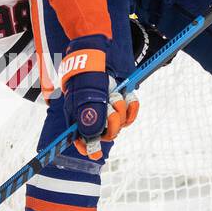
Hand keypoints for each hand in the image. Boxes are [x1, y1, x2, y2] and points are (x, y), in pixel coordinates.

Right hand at [59, 38, 137, 158]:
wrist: (95, 56)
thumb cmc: (87, 76)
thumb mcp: (86, 96)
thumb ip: (90, 116)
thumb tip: (92, 137)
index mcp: (80, 117)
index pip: (82, 140)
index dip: (88, 148)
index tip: (94, 154)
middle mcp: (94, 116)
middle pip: (106, 134)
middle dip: (112, 123)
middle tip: (110, 108)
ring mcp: (107, 109)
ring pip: (120, 123)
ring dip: (120, 109)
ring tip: (115, 96)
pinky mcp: (120, 102)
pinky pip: (131, 113)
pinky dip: (132, 107)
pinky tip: (128, 98)